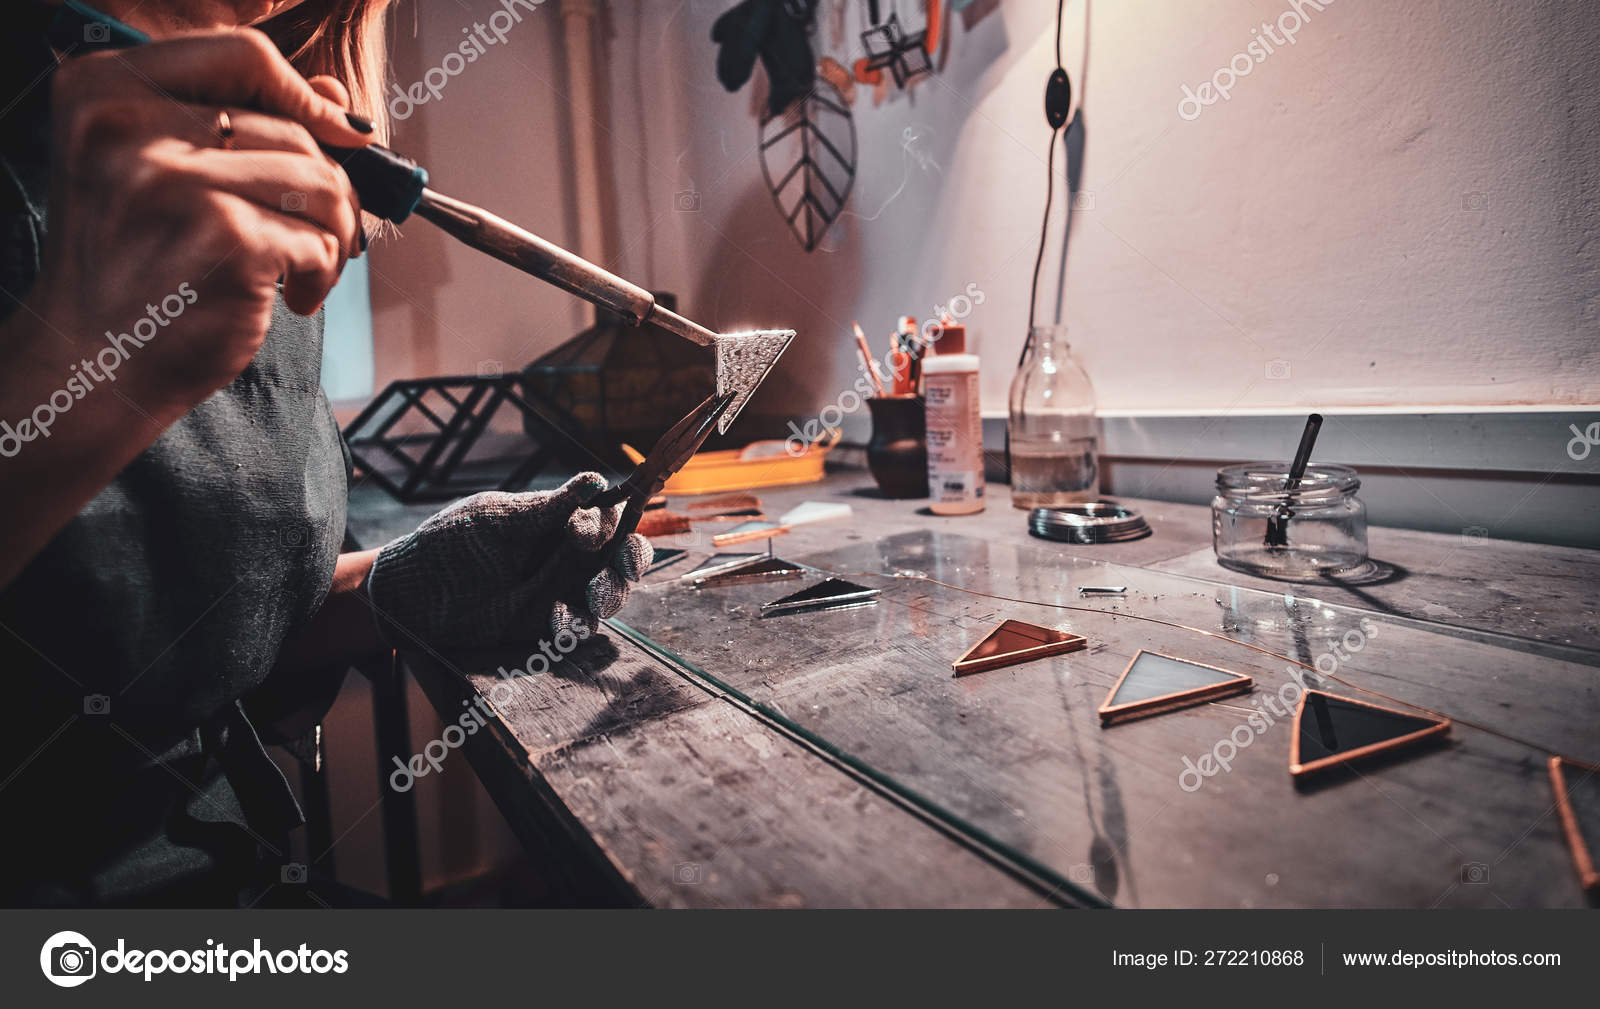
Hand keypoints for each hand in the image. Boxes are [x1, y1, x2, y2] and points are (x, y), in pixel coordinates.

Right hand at [25, 29, 372, 414]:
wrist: (95, 363)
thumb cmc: (137, 268)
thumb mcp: (162, 174)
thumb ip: (242, 121)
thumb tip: (333, 93)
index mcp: (105, 89)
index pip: (241, 54)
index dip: (303, 93)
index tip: (338, 133)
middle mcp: (131, 126)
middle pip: (296, 130)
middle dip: (329, 189)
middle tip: (320, 235)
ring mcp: (178, 182)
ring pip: (320, 184)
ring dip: (333, 236)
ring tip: (304, 270)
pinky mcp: (225, 239)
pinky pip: (320, 242)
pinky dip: (321, 277)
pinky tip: (289, 299)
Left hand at [365, 474, 654, 649]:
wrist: (412, 592)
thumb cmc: (452, 542)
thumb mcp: (499, 519)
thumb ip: (548, 508)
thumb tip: (595, 481)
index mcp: (562, 522)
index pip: (609, 519)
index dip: (612, 524)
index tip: (580, 532)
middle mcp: (569, 555)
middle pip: (623, 558)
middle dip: (631, 561)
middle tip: (619, 565)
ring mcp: (560, 591)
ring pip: (610, 594)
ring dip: (610, 593)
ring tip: (590, 595)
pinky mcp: (545, 625)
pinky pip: (577, 627)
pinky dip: (573, 623)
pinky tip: (554, 618)